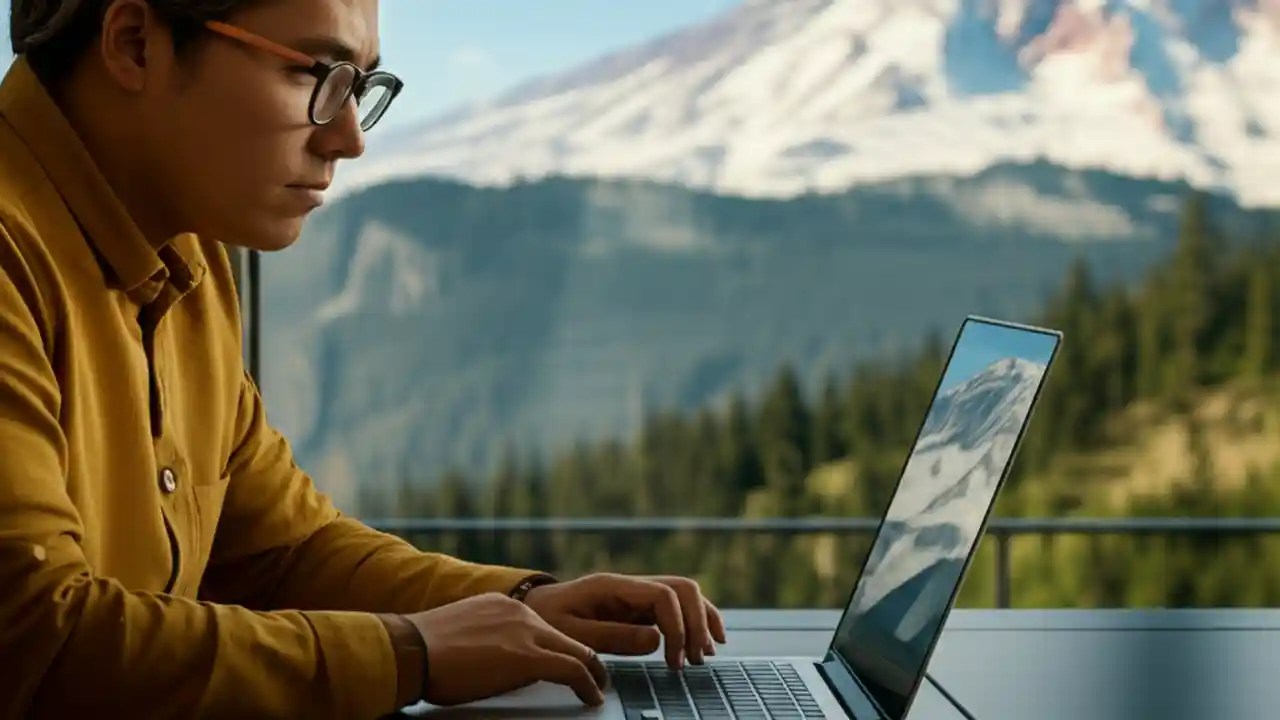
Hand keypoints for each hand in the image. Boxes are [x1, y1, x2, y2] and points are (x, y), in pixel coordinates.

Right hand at [403, 592, 608, 706]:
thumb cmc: (424, 650)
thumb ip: (488, 637)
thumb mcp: (464, 632)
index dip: (558, 645)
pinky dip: (587, 684)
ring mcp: (526, 632)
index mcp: (502, 605)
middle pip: (566, 635)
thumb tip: (497, 659)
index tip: (566, 658)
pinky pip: (572, 669)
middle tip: (596, 673)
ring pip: (576, 650)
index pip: (542, 625)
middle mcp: (519, 612)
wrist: (411, 648)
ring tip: (597, 686)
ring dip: (591, 671)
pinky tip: (591, 696)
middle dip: (585, 656)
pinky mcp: (530, 657)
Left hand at [523, 573, 727, 669]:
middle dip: (697, 623)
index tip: (673, 660)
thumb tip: (656, 640)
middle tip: (696, 659)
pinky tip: (703, 640)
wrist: (532, 609)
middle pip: (682, 589)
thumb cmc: (547, 620)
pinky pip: (675, 607)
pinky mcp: (638, 606)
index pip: (663, 595)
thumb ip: (612, 636)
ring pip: (685, 594)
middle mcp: (630, 585)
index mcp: (614, 586)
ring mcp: (636, 593)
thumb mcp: (572, 633)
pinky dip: (693, 621)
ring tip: (706, 653)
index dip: (677, 627)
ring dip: (701, 621)